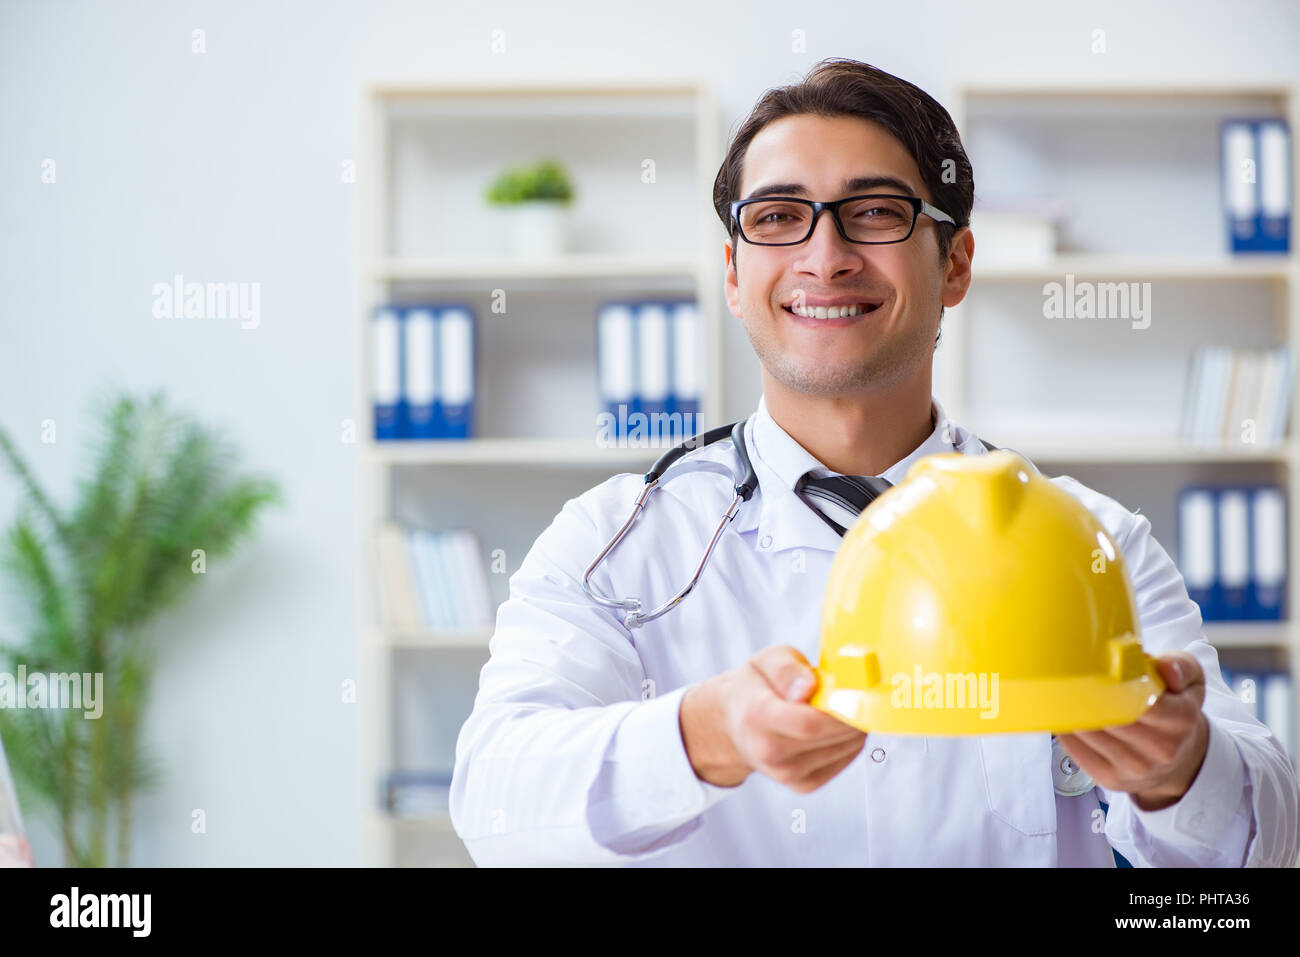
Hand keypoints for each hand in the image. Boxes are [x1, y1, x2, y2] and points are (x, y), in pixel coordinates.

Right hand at [680, 645, 865, 791]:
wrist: (737, 722)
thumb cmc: (756, 686)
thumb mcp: (766, 661)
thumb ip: (787, 669)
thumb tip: (808, 687)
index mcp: (756, 715)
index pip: (808, 722)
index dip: (840, 708)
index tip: (856, 691)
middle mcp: (767, 750)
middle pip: (828, 736)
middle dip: (853, 713)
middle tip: (858, 693)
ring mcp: (784, 773)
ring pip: (841, 749)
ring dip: (854, 727)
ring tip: (843, 707)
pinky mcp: (801, 785)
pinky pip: (841, 762)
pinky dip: (849, 743)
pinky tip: (837, 727)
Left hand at [1057, 651, 1210, 811]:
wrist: (1179, 759)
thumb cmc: (1177, 711)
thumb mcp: (1191, 681)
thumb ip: (1180, 666)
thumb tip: (1162, 667)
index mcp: (1181, 719)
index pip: (1142, 700)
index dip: (1115, 684)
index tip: (1097, 670)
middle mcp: (1161, 749)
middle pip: (1110, 716)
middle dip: (1089, 695)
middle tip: (1074, 677)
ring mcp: (1135, 768)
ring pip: (1089, 732)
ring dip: (1074, 711)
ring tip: (1068, 694)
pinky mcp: (1111, 779)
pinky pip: (1076, 750)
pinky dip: (1067, 731)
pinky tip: (1068, 717)